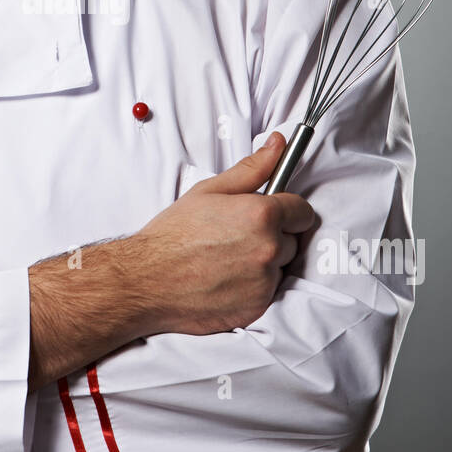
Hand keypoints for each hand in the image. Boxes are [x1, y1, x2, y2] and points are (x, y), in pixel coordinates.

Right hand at [134, 132, 316, 335]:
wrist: (148, 280)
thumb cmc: (174, 234)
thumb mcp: (209, 191)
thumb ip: (252, 169)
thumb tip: (277, 144)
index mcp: (262, 215)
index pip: (303, 211)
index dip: (287, 210)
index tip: (272, 213)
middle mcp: (269, 248)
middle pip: (292, 240)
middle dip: (273, 236)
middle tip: (237, 236)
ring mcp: (265, 281)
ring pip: (280, 267)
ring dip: (264, 262)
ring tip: (228, 259)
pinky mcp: (258, 307)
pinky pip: (268, 291)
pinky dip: (253, 286)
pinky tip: (226, 279)